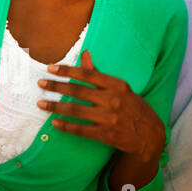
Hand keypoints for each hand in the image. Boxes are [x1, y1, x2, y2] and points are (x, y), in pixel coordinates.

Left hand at [38, 50, 166, 163]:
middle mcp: (113, 100)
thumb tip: (85, 54)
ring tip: (41, 104)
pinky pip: (81, 130)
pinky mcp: (107, 135)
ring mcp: (110, 118)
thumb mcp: (121, 88)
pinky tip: (55, 123)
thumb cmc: (133, 108)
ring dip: (55, 107)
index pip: (87, 74)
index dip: (67, 70)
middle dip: (56, 86)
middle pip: (78, 91)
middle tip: (40, 84)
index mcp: (117, 85)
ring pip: (76, 110)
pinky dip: (66, 126)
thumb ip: (99, 74)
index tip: (50, 68)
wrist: (150, 136)